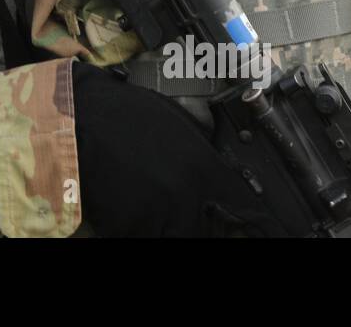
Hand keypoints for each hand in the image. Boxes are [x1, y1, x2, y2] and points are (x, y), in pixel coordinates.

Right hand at [72, 62, 284, 236]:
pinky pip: (148, 235)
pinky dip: (147, 228)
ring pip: (182, 236)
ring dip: (177, 226)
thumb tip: (224, 176)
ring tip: (161, 203)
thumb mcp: (178, 123)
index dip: (263, 227)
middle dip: (213, 227)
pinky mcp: (129, 229)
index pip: (249, 211)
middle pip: (214, 233)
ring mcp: (157, 217)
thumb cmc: (123, 115)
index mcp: (204, 169)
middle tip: (201, 216)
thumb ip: (205, 152)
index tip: (273, 231)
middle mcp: (187, 197)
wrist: (76, 121)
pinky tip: (138, 209)